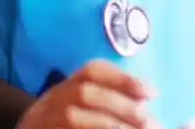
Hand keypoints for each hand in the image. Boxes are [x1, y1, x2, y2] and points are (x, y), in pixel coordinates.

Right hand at [19, 60, 158, 128]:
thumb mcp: (76, 103)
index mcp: (64, 86)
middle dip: (120, 106)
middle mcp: (52, 99)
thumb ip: (106, 98)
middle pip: (84, 93)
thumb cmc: (60, 120)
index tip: (151, 92)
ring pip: (74, 119)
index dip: (122, 79)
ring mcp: (43, 120)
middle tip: (148, 121)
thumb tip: (144, 100)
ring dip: (110, 125)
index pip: (92, 71)